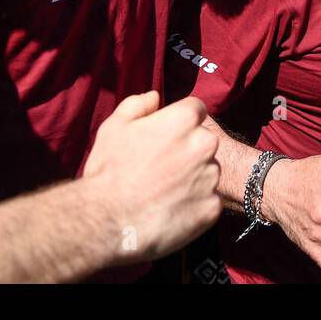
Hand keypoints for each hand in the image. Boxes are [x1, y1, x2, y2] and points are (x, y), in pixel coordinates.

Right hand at [83, 92, 222, 263]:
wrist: (108, 221)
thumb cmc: (109, 171)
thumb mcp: (114, 127)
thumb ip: (137, 105)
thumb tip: (155, 97)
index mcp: (184, 120)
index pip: (195, 110)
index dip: (180, 122)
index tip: (165, 137)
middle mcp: (204, 145)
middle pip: (203, 142)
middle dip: (188, 150)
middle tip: (161, 168)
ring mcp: (210, 178)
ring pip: (207, 172)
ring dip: (192, 178)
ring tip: (163, 192)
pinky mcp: (212, 207)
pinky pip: (208, 201)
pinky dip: (194, 205)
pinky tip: (170, 210)